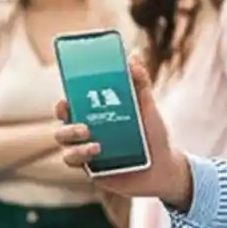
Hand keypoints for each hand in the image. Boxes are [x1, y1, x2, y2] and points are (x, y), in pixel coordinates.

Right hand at [53, 54, 193, 208]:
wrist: (164, 169)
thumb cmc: (154, 136)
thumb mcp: (148, 108)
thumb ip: (141, 84)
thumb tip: (133, 57)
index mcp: (97, 115)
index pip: (72, 105)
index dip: (64, 100)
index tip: (66, 97)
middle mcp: (87, 132)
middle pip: (62, 123)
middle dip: (65, 118)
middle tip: (81, 119)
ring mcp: (86, 151)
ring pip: (64, 143)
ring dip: (72, 137)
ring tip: (93, 139)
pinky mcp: (90, 170)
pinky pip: (74, 161)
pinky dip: (81, 154)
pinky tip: (96, 151)